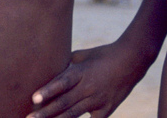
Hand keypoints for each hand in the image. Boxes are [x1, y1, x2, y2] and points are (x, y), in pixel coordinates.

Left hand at [27, 42, 145, 117]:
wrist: (131, 61)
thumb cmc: (103, 55)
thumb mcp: (83, 55)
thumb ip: (66, 64)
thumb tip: (49, 70)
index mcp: (82, 72)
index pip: (62, 82)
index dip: (48, 90)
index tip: (34, 98)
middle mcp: (88, 88)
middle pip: (64, 103)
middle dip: (45, 112)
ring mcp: (98, 100)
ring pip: (73, 115)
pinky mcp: (106, 110)